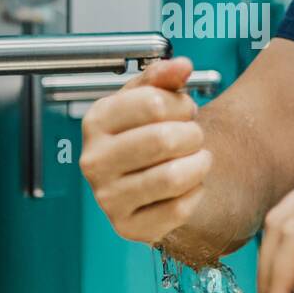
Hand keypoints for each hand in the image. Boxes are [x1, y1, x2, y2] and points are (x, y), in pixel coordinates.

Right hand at [80, 58, 211, 246]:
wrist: (143, 179)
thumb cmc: (145, 134)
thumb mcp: (149, 98)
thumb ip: (163, 76)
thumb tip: (181, 66)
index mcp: (96, 121)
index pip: (152, 103)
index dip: (180, 104)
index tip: (183, 110)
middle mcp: (94, 160)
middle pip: (164, 140)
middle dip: (193, 134)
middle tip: (194, 135)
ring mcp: (108, 197)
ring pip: (172, 177)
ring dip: (199, 164)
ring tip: (198, 158)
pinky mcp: (128, 227)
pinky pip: (178, 209)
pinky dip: (195, 194)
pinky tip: (189, 185)